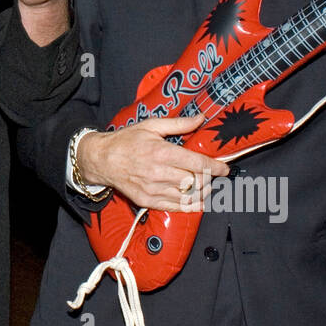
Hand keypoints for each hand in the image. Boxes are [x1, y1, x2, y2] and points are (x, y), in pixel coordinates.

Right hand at [75, 116, 228, 211]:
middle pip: (196, 181)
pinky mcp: (148, 201)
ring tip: (207, 187)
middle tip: (213, 176)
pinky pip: (175, 207)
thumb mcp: (151, 126)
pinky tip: (197, 201)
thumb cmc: (126, 141)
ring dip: (202, 192)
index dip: (215, 167)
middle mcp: (159, 173)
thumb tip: (200, 118)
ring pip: (188, 196)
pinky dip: (190, 206)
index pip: (197, 163)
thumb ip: (178, 124)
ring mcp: (153, 189)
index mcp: (162, 152)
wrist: (101, 160)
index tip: (224, 168)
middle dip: (210, 179)